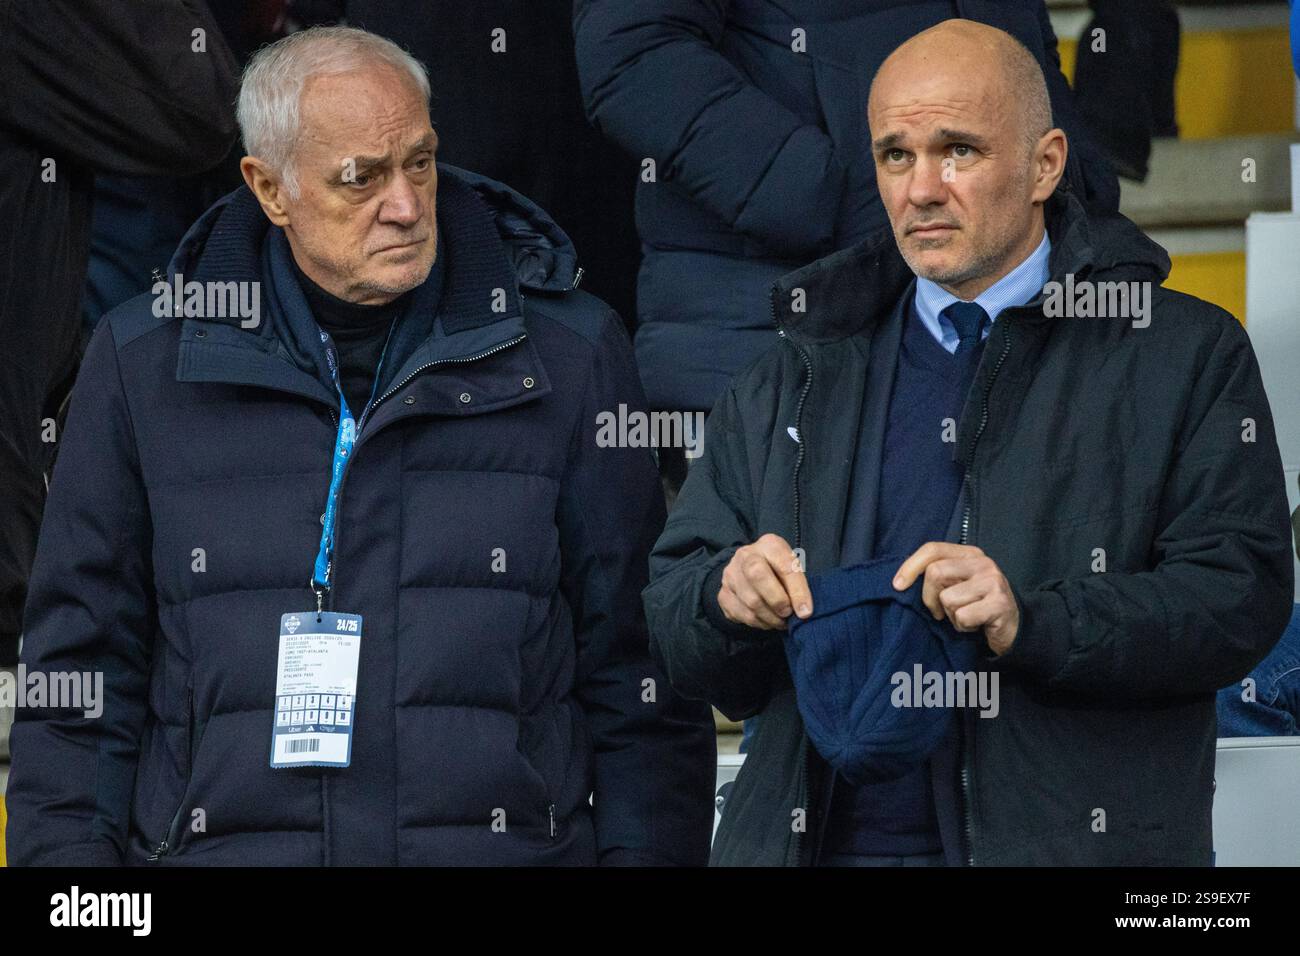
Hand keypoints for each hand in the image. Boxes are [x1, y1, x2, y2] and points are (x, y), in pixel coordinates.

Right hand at [718, 533, 812, 629]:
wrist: (749, 571)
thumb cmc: (778, 570)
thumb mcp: (792, 568)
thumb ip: (798, 585)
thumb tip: (803, 612)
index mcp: (769, 545)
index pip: (784, 565)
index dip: (797, 591)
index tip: (806, 612)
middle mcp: (745, 555)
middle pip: (758, 576)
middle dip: (777, 601)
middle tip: (788, 614)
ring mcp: (730, 575)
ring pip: (750, 601)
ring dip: (770, 618)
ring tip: (781, 621)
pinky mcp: (723, 594)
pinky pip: (742, 614)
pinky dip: (759, 623)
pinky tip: (767, 621)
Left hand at [893, 542, 1019, 654]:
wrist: (1013, 626)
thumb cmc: (977, 605)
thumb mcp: (957, 584)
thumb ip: (937, 576)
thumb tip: (902, 581)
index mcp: (970, 554)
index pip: (932, 549)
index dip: (910, 566)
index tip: (897, 586)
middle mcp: (983, 563)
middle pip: (935, 573)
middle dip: (930, 598)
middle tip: (941, 612)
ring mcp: (993, 582)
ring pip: (947, 599)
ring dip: (950, 616)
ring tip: (966, 616)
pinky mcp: (999, 604)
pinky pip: (962, 617)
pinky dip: (963, 627)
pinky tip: (976, 625)